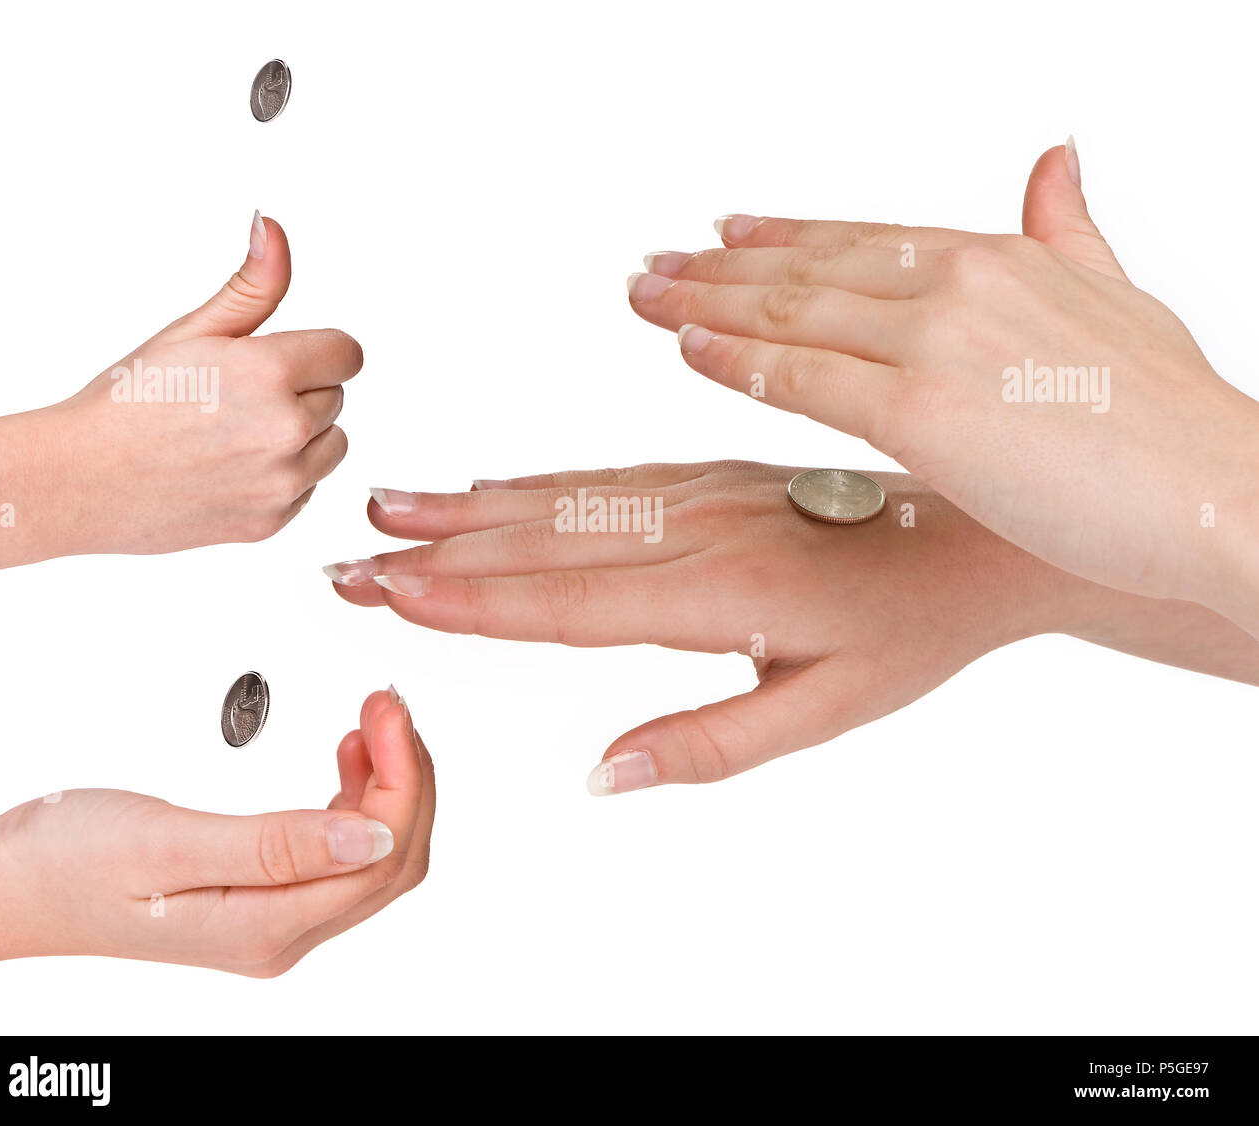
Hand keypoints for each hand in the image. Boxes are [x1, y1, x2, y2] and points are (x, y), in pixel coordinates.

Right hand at [0, 212, 359, 574]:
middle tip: (231, 397)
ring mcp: (282, 482)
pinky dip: (282, 477)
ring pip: (332, 445)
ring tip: (234, 432)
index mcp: (271, 372)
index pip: (347, 353)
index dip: (315, 351)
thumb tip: (274, 225)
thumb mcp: (192, 331)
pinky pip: (307, 488)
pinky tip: (228, 468)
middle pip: (336, 397)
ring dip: (301, 436)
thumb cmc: (128, 400)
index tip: (280, 357)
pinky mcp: (273, 522)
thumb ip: (253, 285)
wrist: (78, 481)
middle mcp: (287, 430)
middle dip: (299, 390)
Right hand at [0, 687, 432, 975]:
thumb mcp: (169, 843)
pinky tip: (347, 758)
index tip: (388, 711)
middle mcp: (278, 933)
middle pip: (390, 861)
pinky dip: (356, 797)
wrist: (8, 882)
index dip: (403, 779)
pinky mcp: (258, 896)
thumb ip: (275, 846)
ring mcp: (271, 918)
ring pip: (370, 855)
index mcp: (264, 928)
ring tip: (374, 720)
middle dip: (406, 776)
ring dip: (386, 784)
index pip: (381, 860)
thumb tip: (375, 838)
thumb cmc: (66, 862)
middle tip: (386, 704)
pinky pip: (334, 850)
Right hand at [324, 462, 1258, 791]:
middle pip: (546, 542)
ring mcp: (704, 494)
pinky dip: (538, 485)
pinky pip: (609, 478)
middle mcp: (701, 531)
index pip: (569, 601)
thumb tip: (603, 774)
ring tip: (396, 510)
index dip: (472, 601)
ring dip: (473, 509)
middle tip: (351, 557)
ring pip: (567, 502)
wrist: (979, 535)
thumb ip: (707, 743)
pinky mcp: (713, 476)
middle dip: (441, 552)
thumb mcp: (824, 709)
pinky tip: (496, 488)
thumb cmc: (910, 627)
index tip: (394, 596)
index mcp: (723, 591)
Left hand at [625, 142, 1258, 633]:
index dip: (784, 236)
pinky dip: (737, 362)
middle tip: (653, 268)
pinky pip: (803, 381)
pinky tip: (687, 350)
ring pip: (792, 315)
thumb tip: (1054, 159)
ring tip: (646, 299)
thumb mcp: (1120, 295)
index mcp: (998, 258)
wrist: (1222, 491)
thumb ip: (1069, 229)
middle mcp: (959, 283)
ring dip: (706, 306)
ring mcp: (938, 343)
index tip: (723, 233)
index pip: (861, 238)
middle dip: (721, 269)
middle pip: (809, 268)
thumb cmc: (1175, 416)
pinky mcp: (925, 413)